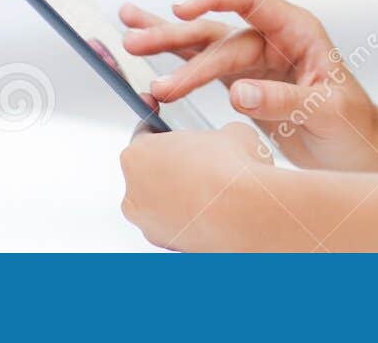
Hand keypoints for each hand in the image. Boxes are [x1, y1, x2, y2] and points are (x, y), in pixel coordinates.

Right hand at [119, 0, 377, 171]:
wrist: (360, 152)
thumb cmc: (353, 127)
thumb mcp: (327, 114)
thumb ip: (285, 101)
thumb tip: (239, 93)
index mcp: (298, 32)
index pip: (252, 1)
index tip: (183, 8)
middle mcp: (273, 39)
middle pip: (217, 30)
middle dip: (176, 37)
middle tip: (137, 47)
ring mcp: (255, 60)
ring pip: (203, 46)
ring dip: (166, 46)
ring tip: (127, 42)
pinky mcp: (242, 82)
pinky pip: (203, 66)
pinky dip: (174, 60)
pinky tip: (146, 48)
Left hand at [120, 122, 306, 251]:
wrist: (244, 211)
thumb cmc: (229, 171)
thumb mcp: (229, 132)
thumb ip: (215, 136)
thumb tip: (228, 141)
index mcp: (137, 156)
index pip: (143, 137)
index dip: (164, 134)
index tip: (177, 135)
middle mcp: (134, 193)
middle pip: (146, 175)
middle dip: (169, 168)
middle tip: (199, 163)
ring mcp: (148, 224)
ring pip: (158, 205)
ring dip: (177, 197)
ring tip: (210, 189)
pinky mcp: (168, 245)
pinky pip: (173, 226)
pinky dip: (188, 219)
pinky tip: (212, 210)